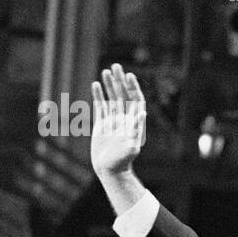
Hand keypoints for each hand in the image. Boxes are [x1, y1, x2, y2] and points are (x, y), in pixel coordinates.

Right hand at [90, 63, 146, 178]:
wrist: (110, 170)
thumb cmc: (123, 161)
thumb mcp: (131, 147)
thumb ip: (135, 131)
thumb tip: (141, 113)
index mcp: (134, 122)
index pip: (135, 100)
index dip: (133, 87)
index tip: (128, 75)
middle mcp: (125, 119)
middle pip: (124, 95)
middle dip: (120, 81)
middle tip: (116, 66)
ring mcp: (114, 120)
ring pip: (112, 98)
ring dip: (110, 84)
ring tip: (106, 70)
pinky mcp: (102, 124)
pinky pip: (101, 106)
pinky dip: (98, 95)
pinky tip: (95, 84)